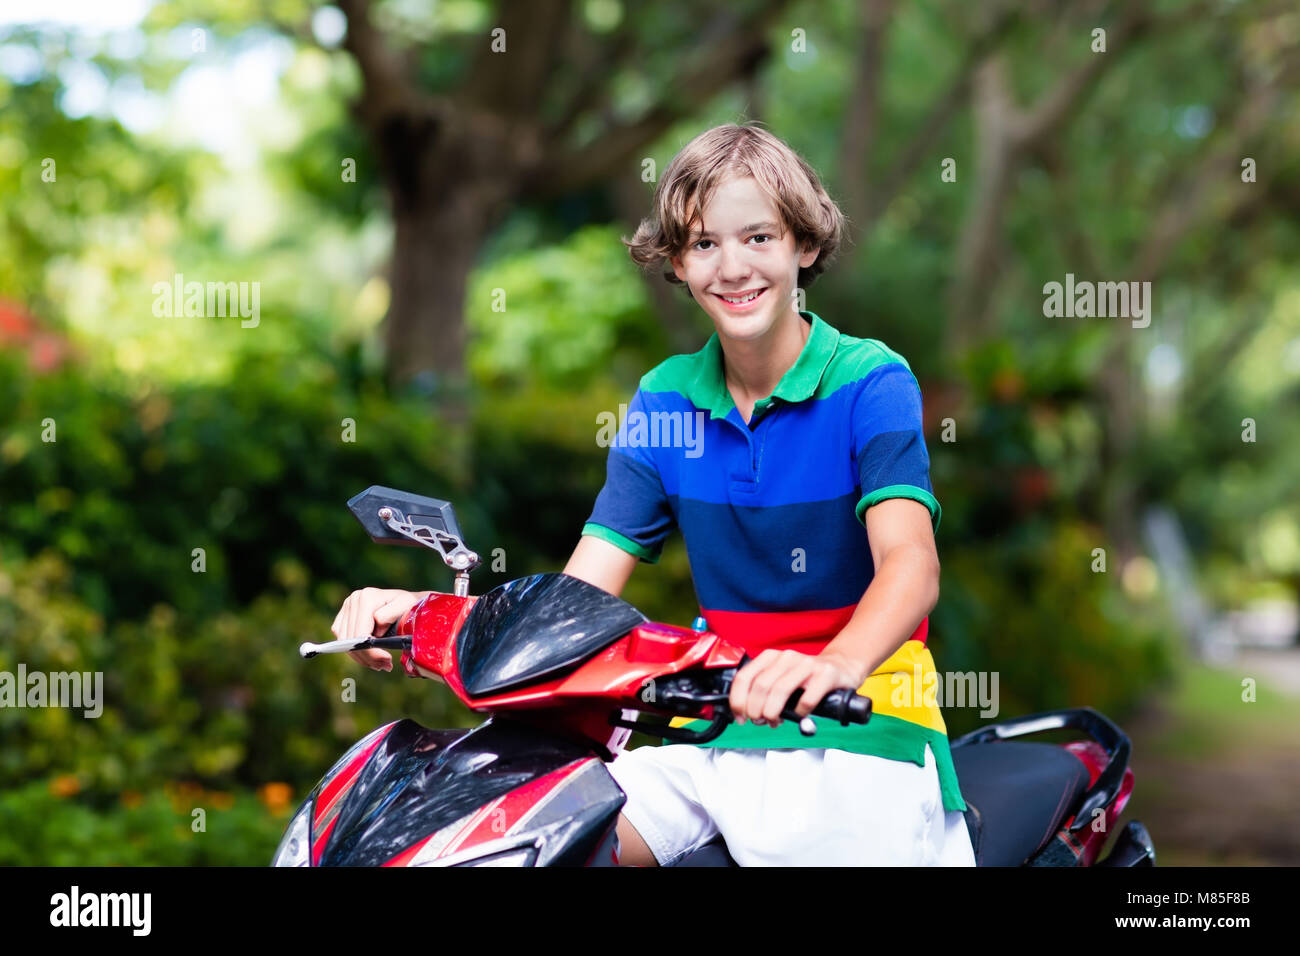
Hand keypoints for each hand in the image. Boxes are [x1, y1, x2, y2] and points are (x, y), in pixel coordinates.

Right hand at [331, 588, 423, 671]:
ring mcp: (347, 607)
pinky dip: (355, 652)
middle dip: (368, 657)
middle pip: (351, 639)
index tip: (388, 661)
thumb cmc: (410, 606)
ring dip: (361, 658)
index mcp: (367, 597)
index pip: (361, 633)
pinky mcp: (344, 616)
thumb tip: (376, 627)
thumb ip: (390, 614)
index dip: (372, 652)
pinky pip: (342, 640)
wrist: (408, 602)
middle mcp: (354, 599)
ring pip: (344, 642)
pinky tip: (371, 655)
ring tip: (380, 664)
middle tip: (385, 666)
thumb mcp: (406, 607)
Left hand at [728, 649, 863, 726]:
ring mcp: (807, 664)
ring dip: (772, 712)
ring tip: (774, 721)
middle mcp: (787, 658)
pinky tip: (800, 714)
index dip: (738, 700)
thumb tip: (745, 713)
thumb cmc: (806, 678)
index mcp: (771, 657)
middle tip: (759, 721)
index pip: (744, 677)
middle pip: (760, 686)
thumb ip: (761, 691)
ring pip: (780, 690)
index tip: (740, 716)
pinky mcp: (826, 674)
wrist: (839, 667)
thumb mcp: (779, 678)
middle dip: (755, 710)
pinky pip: (807, 698)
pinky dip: (800, 712)